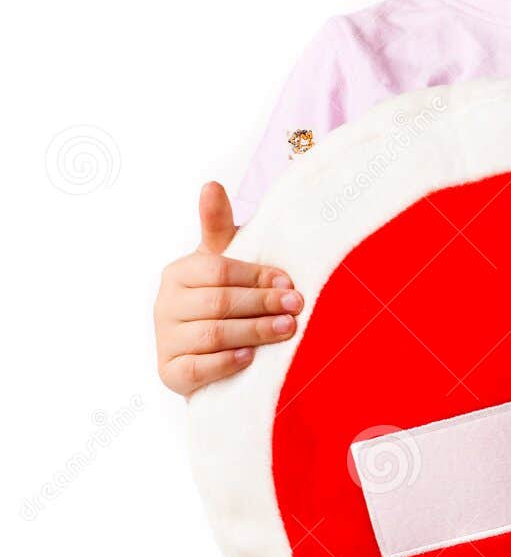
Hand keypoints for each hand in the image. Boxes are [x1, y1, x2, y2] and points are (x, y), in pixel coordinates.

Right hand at [154, 182, 303, 397]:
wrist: (205, 351)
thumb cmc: (220, 300)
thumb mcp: (221, 262)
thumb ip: (218, 226)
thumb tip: (211, 184)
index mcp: (178, 273)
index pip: (219, 270)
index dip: (257, 276)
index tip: (289, 282)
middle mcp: (165, 305)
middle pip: (219, 302)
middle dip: (262, 304)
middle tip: (298, 306)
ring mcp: (165, 340)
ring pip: (212, 335)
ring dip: (254, 332)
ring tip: (288, 330)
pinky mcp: (169, 372)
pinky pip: (196, 369)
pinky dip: (224, 363)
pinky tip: (250, 358)